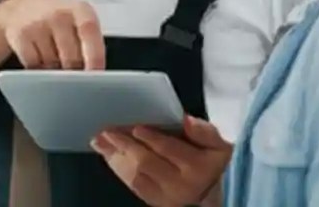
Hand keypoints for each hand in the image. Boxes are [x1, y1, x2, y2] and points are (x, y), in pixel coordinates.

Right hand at [0, 0, 104, 69]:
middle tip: (70, 64)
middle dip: (73, 70)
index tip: (95, 76)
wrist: (20, 8)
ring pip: (53, 66)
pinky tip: (38, 54)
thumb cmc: (56, 17)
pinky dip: (37, 67)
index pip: (89, 33)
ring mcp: (38, 24)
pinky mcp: (21, 36)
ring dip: (54, 68)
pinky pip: (35, 66)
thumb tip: (95, 72)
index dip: (94, 57)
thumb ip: (90, 40)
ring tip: (51, 52)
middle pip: (72, 58)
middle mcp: (58, 14)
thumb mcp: (78, 18)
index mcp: (79, 9)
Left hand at [92, 115, 231, 206]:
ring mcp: (167, 198)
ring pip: (136, 176)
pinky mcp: (157, 203)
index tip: (136, 127)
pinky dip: (119, 170)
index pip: (170, 150)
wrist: (215, 191)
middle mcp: (181, 186)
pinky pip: (134, 186)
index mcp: (197, 167)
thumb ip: (203, 131)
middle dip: (125, 146)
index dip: (152, 138)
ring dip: (116, 158)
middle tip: (107, 132)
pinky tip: (110, 156)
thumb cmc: (213, 161)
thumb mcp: (217, 143)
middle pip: (147, 163)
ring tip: (101, 142)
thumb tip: (185, 120)